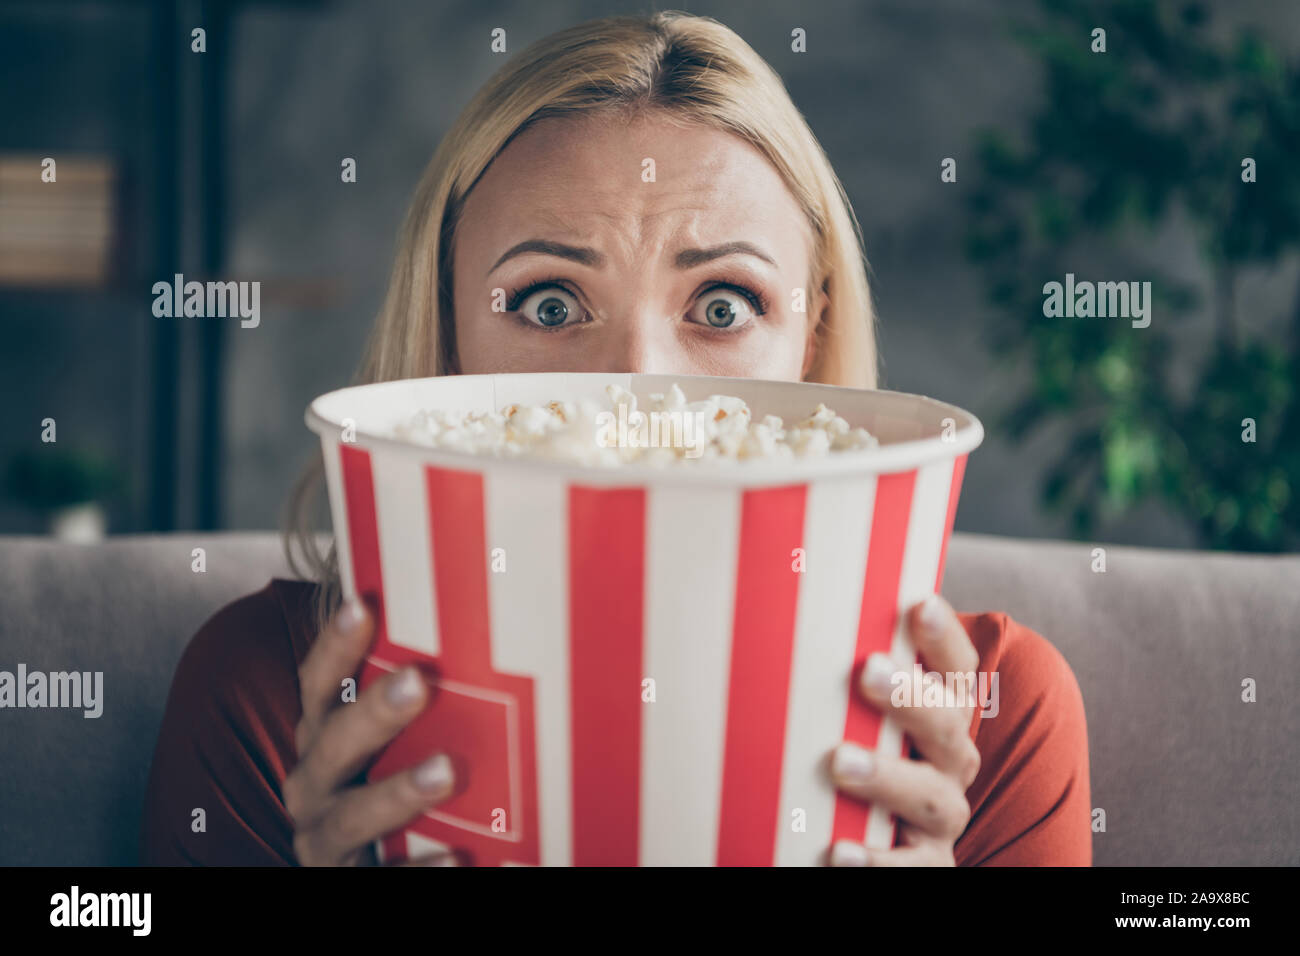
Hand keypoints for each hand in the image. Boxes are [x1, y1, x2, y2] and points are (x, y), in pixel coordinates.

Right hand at [283, 598, 459, 865]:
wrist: (362, 871)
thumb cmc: (386, 785)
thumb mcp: (386, 744)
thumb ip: (418, 700)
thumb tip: (488, 634)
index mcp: (320, 740)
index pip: (317, 686)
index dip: (335, 647)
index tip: (363, 604)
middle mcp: (313, 787)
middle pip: (334, 744)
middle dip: (374, 712)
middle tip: (419, 680)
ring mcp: (328, 840)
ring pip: (354, 816)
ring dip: (400, 792)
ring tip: (448, 771)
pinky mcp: (354, 880)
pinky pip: (386, 879)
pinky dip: (422, 870)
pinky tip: (460, 858)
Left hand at [828, 593, 980, 865]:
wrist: (894, 838)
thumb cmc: (869, 750)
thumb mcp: (867, 714)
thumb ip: (847, 677)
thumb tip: (782, 606)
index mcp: (944, 714)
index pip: (957, 671)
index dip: (944, 638)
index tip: (919, 604)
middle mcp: (952, 761)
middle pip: (948, 726)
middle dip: (909, 697)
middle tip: (867, 671)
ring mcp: (941, 815)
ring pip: (930, 797)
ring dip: (887, 776)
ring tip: (839, 761)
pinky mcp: (926, 862)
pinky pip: (910, 868)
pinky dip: (876, 861)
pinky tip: (836, 851)